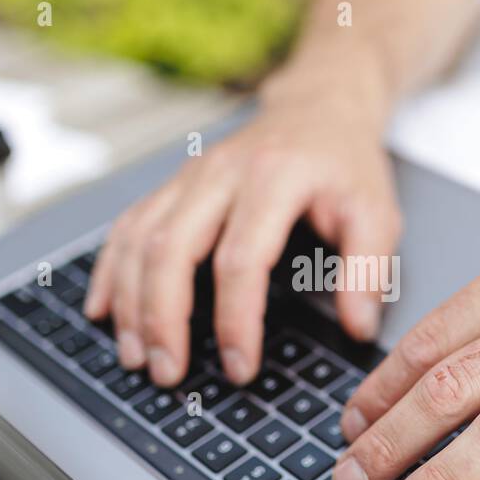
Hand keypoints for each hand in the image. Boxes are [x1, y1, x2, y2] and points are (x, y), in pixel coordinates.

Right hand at [83, 56, 400, 386]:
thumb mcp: (376, 211)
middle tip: (167, 372)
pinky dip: (110, 271)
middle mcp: (220, 173)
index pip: (242, 259)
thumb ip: (369, 271)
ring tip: (134, 356)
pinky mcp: (171, 186)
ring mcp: (188, 177)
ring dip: (131, 303)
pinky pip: (127, 227)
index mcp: (273, 178)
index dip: (236, 319)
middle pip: (171, 248)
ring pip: (140, 239)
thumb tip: (358, 328)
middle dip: (162, 318)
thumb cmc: (344, 164)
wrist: (318, 107)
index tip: (240, 367)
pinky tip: (103, 311)